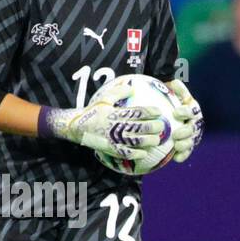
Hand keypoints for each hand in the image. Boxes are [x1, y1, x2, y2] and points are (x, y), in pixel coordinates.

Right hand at [49, 84, 166, 160]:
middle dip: (153, 127)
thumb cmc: (93, 111)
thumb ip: (118, 92)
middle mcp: (115, 126)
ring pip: (135, 141)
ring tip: (157, 141)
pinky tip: (144, 153)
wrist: (76, 127)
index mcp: (115, 113)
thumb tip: (132, 86)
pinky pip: (125, 153)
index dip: (149, 112)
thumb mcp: (104, 99)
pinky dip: (136, 154)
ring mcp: (113, 139)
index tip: (159, 112)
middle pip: (139, 127)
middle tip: (162, 127)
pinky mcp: (110, 149)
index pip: (136, 112)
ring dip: (148, 141)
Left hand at [166, 79, 202, 162]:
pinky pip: (187, 152)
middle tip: (176, 134)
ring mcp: (192, 134)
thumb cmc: (168, 102)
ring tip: (177, 146)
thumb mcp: (172, 94)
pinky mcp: (188, 146)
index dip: (185, 111)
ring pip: (192, 140)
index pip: (191, 109)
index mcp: (191, 108)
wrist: (167, 115)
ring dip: (186, 144)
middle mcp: (194, 122)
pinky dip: (183, 155)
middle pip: (193, 127)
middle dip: (186, 131)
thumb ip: (175, 89)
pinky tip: (176, 158)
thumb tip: (174, 83)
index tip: (176, 112)